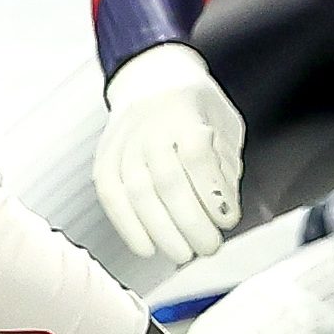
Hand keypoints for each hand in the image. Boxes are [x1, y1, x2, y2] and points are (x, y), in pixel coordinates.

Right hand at [93, 44, 246, 264]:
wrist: (150, 80)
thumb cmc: (194, 108)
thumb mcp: (223, 124)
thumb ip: (226, 165)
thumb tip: (224, 210)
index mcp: (185, 112)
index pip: (196, 156)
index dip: (212, 193)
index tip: (228, 219)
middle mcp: (150, 127)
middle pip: (167, 180)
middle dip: (190, 222)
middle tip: (208, 247)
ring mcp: (123, 144)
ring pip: (137, 193)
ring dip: (162, 231)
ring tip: (183, 253)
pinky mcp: (105, 160)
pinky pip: (111, 198)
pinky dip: (128, 227)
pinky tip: (147, 248)